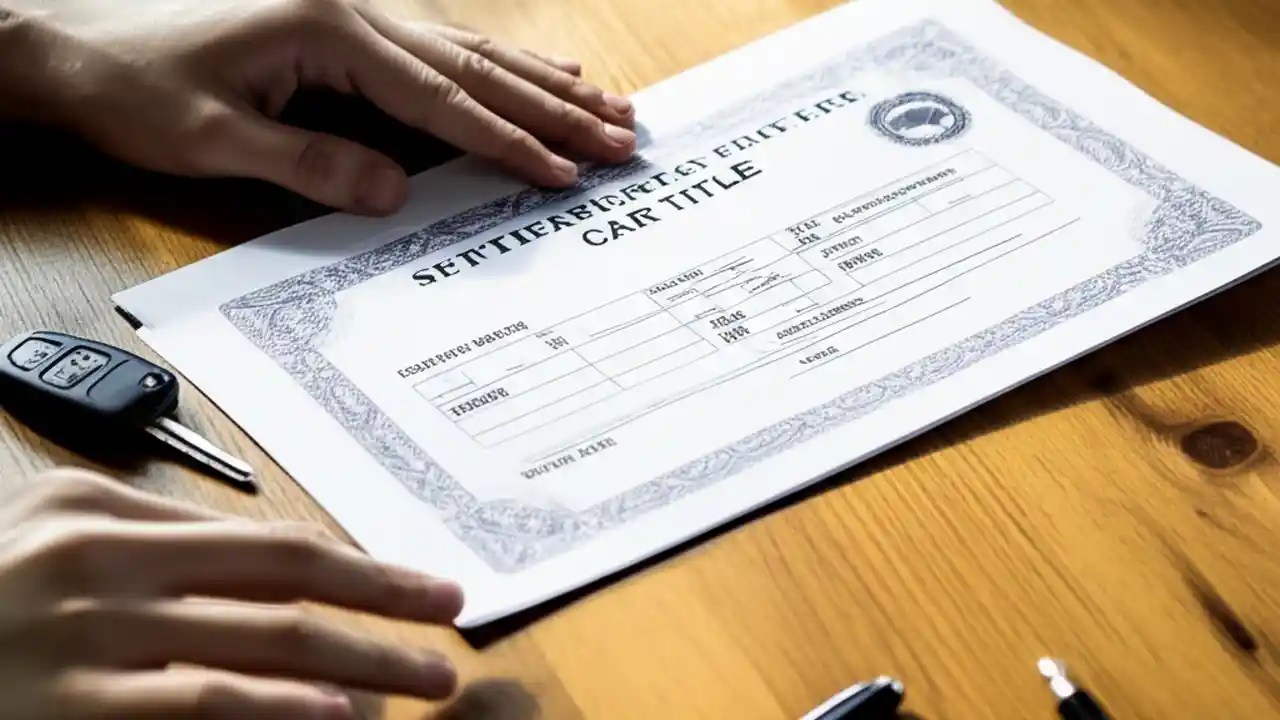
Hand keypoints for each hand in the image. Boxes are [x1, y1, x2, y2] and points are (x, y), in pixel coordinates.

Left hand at [0, 0, 635, 214]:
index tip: (562, 170)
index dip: (507, 140)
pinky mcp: (353, 30)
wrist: (80, 41)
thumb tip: (395, 192)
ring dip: (545, 82)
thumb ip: (307, 164)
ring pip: (475, 50)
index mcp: (331, 34)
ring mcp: (360, 15)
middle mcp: (358, 15)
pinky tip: (543, 66)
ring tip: (609, 107)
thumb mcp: (210, 139)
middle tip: (620, 140)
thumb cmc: (137, 86)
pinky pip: (448, 45)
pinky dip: (503, 62)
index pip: (441, 99)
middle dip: (554, 109)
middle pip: (478, 67)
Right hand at [0, 467, 464, 718]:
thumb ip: (153, 532)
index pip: (271, 542)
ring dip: (355, 662)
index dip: (360, 564)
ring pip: (256, 643)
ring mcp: (91, 640)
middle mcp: (109, 566)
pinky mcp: (72, 710)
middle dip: (382, 604)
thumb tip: (265, 558)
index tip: (426, 585)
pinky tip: (334, 716)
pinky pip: (194, 706)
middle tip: (453, 623)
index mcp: (112, 516)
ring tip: (423, 679)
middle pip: (282, 583)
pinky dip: (274, 711)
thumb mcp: (50, 523)